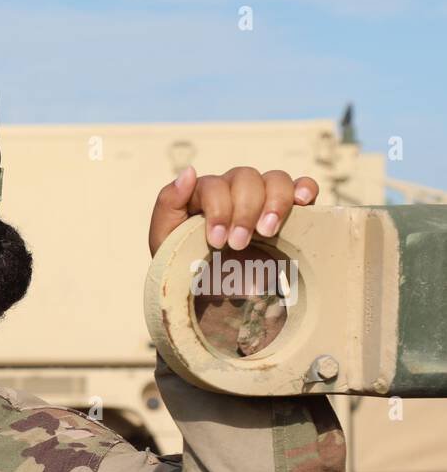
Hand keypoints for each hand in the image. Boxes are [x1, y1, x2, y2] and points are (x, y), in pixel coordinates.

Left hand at [148, 166, 319, 257]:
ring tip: (267, 232)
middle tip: (238, 245)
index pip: (215, 184)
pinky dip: (306, 189)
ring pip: (276, 178)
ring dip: (274, 202)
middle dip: (243, 211)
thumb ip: (168, 204)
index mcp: (204, 194)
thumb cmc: (186, 269)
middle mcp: (235, 191)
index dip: (218, 209)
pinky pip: (304, 187)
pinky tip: (302, 203)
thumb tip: (188, 171)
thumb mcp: (166, 241)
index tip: (217, 242)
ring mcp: (264, 200)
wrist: (214, 300)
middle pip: (246, 177)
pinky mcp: (289, 214)